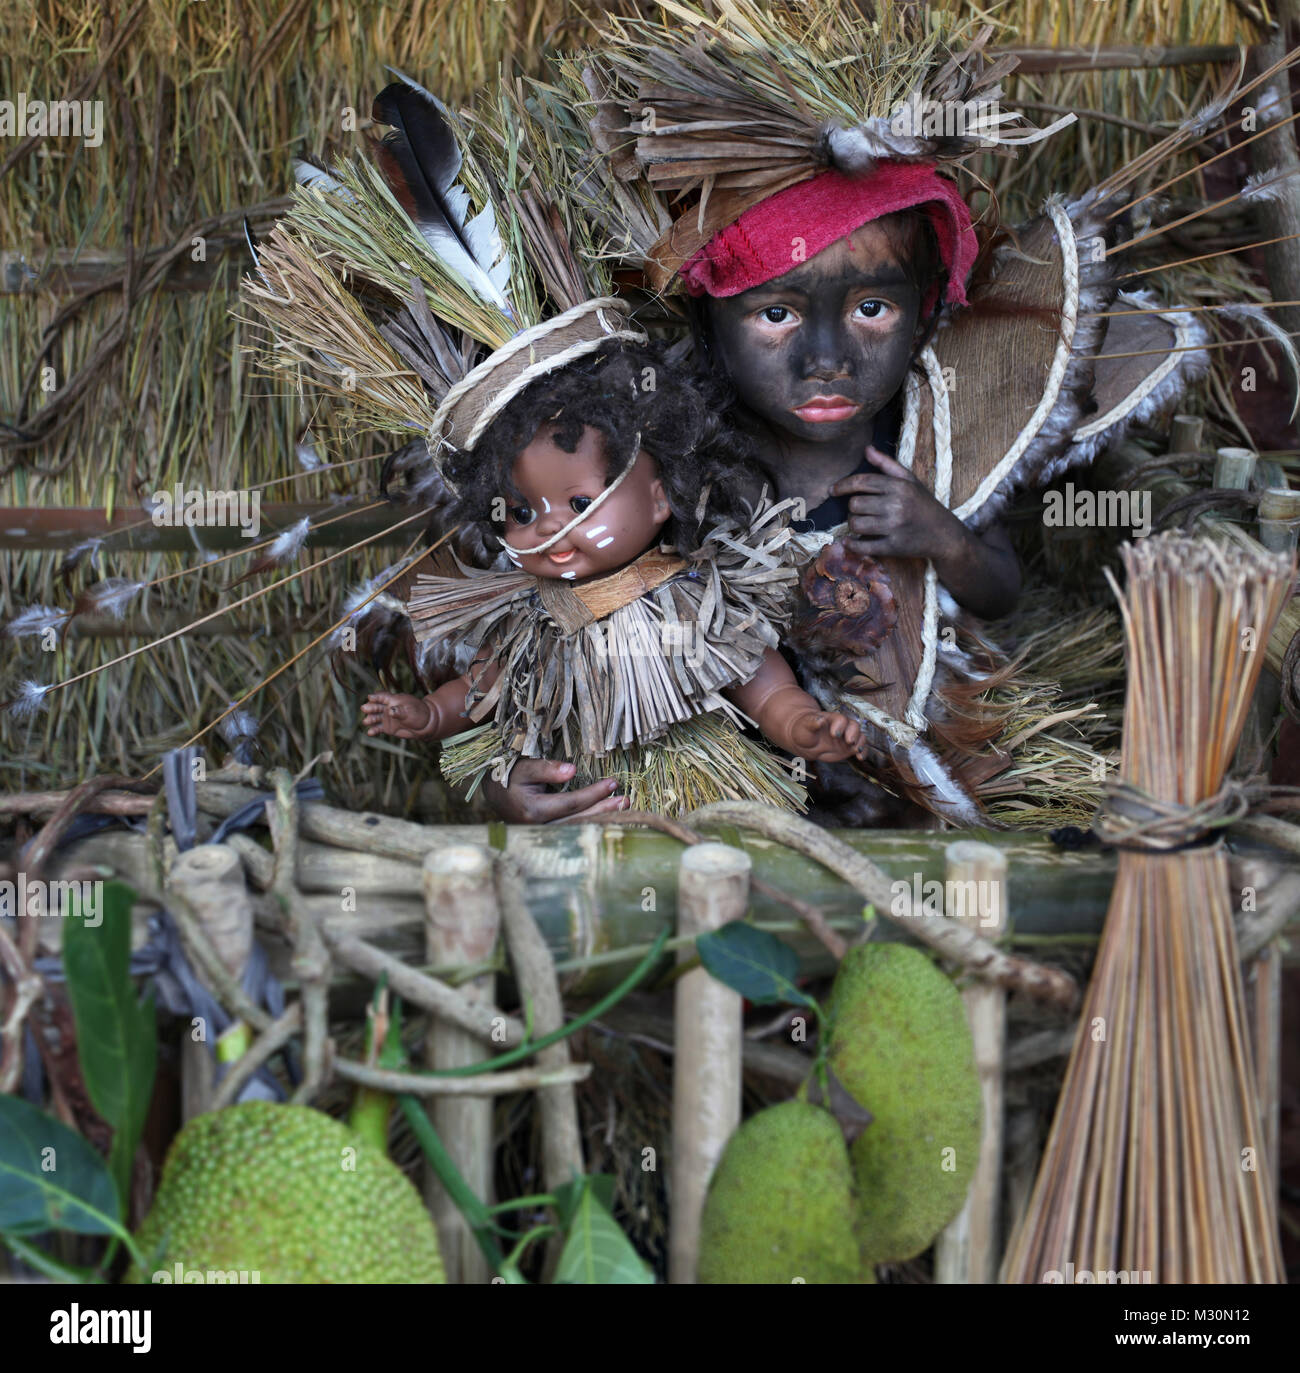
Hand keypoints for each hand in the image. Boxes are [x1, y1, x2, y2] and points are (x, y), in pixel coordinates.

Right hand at [362, 691, 433, 739]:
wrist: (424, 725)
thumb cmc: (419, 714)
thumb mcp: (411, 711)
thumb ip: (400, 711)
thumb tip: (390, 711)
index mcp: (394, 699)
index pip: (383, 696)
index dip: (376, 696)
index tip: (370, 697)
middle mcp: (388, 707)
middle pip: (376, 706)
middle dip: (370, 707)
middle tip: (364, 708)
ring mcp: (386, 718)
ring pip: (375, 717)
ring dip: (370, 719)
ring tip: (366, 722)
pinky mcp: (387, 727)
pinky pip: (378, 728)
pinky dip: (374, 730)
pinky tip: (370, 732)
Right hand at [481, 759, 628, 822]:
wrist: (492, 794)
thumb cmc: (508, 776)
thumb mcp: (523, 767)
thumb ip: (546, 768)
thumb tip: (572, 770)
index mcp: (533, 812)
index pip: (571, 803)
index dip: (593, 794)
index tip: (613, 783)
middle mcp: (539, 829)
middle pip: (579, 821)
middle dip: (604, 810)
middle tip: (626, 800)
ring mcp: (543, 835)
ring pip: (578, 829)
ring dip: (602, 818)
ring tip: (623, 808)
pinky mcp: (547, 836)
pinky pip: (573, 830)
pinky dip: (591, 823)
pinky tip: (607, 816)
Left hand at [786, 709, 868, 762]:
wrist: (804, 740)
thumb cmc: (804, 730)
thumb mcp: (805, 725)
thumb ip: (812, 723)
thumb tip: (820, 720)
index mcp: (832, 719)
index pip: (840, 719)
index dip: (840, 726)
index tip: (834, 734)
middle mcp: (842, 727)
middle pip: (854, 726)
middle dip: (854, 733)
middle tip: (849, 741)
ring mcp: (847, 737)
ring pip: (859, 736)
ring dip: (860, 743)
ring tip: (857, 750)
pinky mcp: (849, 748)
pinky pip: (860, 749)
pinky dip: (863, 752)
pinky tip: (860, 758)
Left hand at [832, 444, 966, 560]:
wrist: (945, 534)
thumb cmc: (924, 505)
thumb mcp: (910, 481)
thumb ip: (887, 465)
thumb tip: (867, 449)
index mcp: (899, 486)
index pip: (861, 482)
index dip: (843, 485)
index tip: (833, 490)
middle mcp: (896, 505)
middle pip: (855, 504)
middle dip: (852, 507)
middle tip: (858, 510)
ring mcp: (895, 527)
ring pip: (856, 524)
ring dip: (853, 524)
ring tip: (861, 523)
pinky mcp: (894, 547)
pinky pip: (863, 546)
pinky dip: (852, 544)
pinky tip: (850, 541)